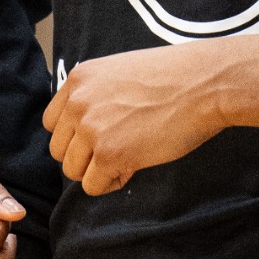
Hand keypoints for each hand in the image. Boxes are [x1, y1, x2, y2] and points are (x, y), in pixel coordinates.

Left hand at [44, 45, 224, 194]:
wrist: (205, 83)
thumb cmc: (175, 77)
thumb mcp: (121, 72)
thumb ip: (97, 95)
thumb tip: (87, 129)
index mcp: (79, 80)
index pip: (53, 123)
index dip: (75, 136)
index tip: (101, 136)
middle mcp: (78, 103)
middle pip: (59, 150)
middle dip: (86, 156)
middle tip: (118, 150)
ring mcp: (91, 129)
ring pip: (73, 171)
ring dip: (98, 171)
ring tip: (129, 158)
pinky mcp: (110, 154)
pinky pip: (93, 185)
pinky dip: (112, 183)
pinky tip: (135, 166)